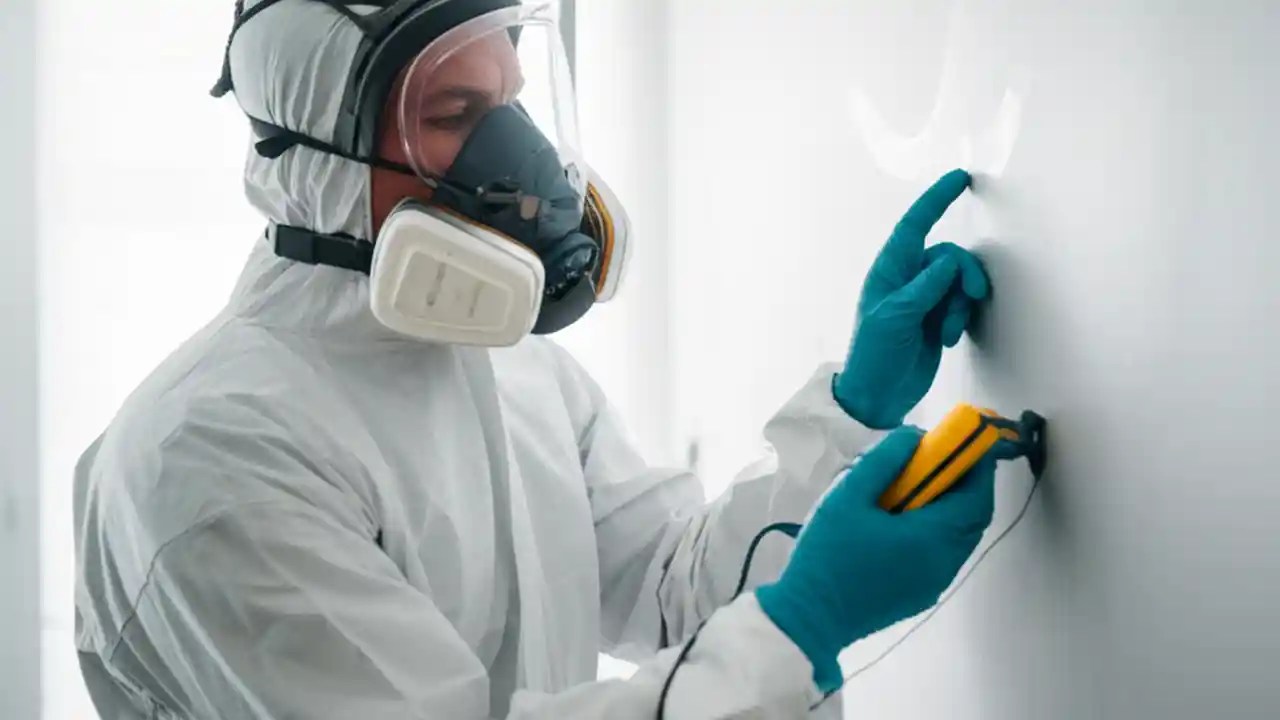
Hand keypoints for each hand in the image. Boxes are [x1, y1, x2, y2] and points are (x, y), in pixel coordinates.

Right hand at [755, 426, 997, 691]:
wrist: (810, 616)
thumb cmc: (827, 553)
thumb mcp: (848, 496)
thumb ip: (884, 460)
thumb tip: (915, 436)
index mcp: (932, 536)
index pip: (976, 494)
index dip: (977, 464)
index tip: (964, 440)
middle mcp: (944, 562)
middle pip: (974, 516)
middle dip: (966, 484)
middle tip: (939, 460)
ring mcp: (935, 582)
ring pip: (961, 537)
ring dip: (951, 508)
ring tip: (915, 488)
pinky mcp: (922, 595)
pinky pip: (944, 555)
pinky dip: (938, 531)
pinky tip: (902, 522)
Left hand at [834, 169, 990, 428]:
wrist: (877, 395)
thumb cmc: (874, 355)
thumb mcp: (896, 317)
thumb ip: (925, 286)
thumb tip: (950, 261)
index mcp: (889, 270)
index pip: (915, 224)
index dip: (936, 200)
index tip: (960, 179)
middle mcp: (907, 279)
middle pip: (950, 256)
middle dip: (964, 275)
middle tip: (971, 297)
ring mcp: (924, 299)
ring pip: (959, 281)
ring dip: (960, 304)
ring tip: (948, 331)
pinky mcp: (937, 318)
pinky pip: (961, 303)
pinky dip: (960, 318)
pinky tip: (948, 339)